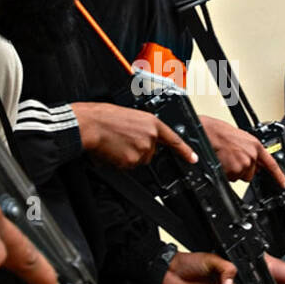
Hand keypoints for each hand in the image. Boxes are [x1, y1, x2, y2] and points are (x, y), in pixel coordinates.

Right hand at [72, 101, 196, 169]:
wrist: (90, 124)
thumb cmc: (104, 117)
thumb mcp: (130, 116)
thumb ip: (143, 128)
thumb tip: (143, 139)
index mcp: (151, 123)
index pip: (174, 140)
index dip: (186, 151)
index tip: (193, 158)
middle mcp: (150, 136)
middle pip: (151, 153)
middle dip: (139, 150)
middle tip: (123, 140)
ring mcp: (142, 149)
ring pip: (139, 160)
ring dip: (128, 156)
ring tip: (116, 143)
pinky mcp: (132, 160)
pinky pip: (128, 166)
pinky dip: (120, 162)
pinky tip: (112, 151)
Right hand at [199, 116, 284, 186]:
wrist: (209, 132)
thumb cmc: (221, 133)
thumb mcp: (242, 139)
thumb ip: (251, 151)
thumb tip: (253, 162)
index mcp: (256, 146)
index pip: (272, 164)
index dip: (279, 176)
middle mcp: (252, 155)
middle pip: (251, 174)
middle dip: (242, 170)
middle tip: (232, 158)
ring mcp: (244, 163)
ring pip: (239, 176)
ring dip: (232, 171)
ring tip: (225, 158)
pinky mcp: (234, 170)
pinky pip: (230, 178)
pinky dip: (225, 173)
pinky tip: (222, 161)